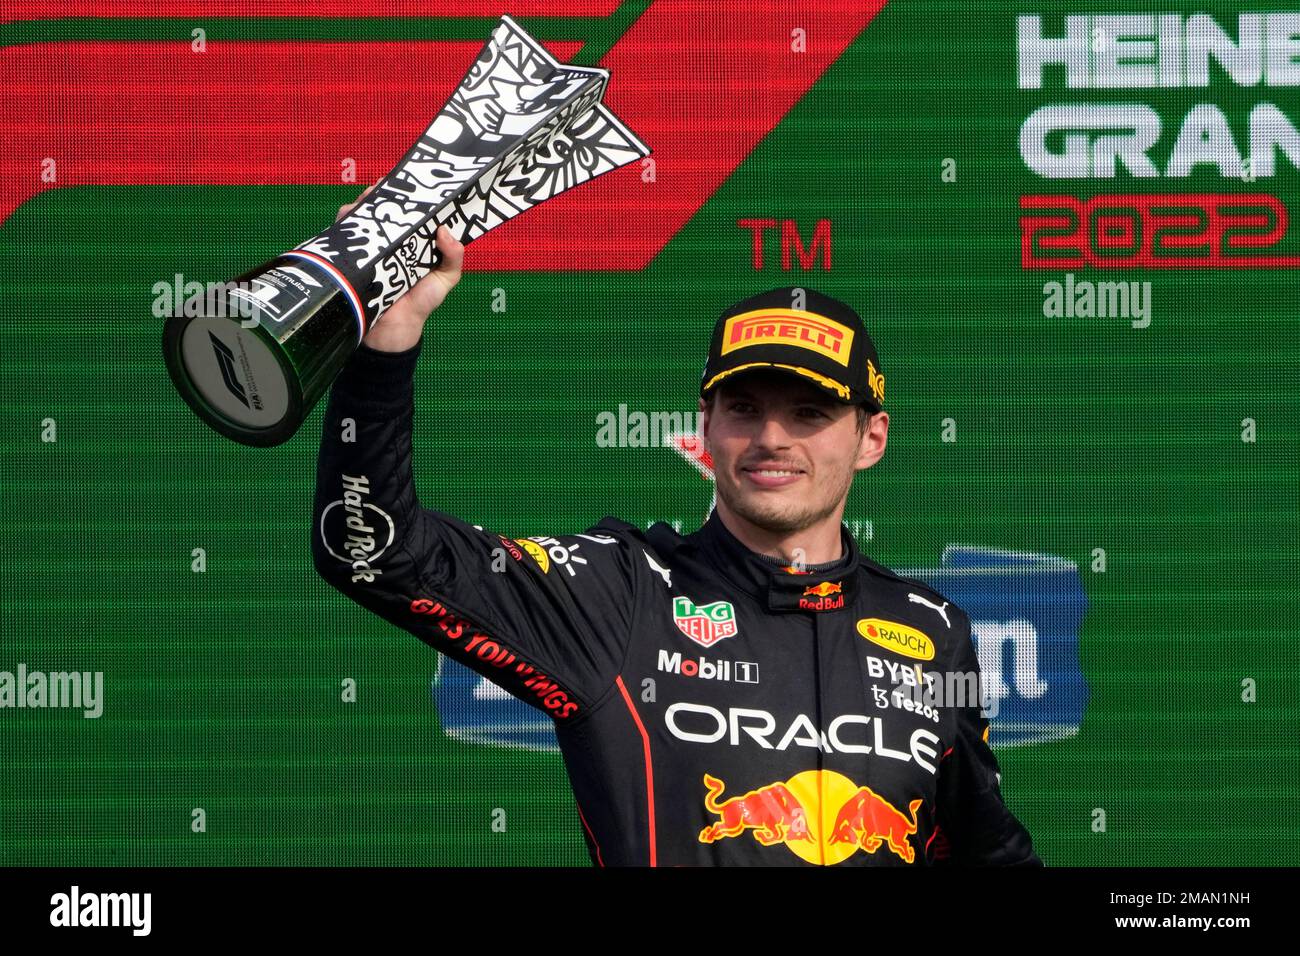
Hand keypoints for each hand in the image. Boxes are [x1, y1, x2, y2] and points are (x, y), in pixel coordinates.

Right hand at [334, 183, 465, 352]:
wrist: (395, 329)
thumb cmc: (422, 301)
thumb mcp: (446, 278)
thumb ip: (453, 256)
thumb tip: (445, 230)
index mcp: (414, 238)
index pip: (410, 208)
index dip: (410, 192)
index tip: (411, 178)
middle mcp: (391, 237)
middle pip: (383, 205)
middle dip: (383, 191)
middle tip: (387, 185)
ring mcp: (370, 244)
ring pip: (362, 214)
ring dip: (364, 202)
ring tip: (370, 199)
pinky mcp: (351, 254)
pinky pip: (343, 232)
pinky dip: (345, 219)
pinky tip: (352, 215)